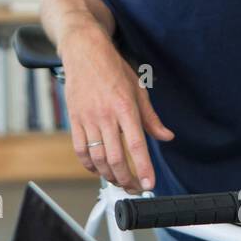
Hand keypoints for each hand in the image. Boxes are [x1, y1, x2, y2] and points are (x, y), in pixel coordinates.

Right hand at [60, 25, 173, 192]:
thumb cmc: (112, 69)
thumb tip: (166, 136)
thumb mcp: (138, 90)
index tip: (148, 184)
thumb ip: (151, 118)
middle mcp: (106, 115)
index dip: (143, 168)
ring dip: (109, 175)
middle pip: (115, 158)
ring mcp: (88, 118)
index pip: (137, 145)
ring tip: (118, 180)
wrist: (84, 52)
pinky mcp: (74, 119)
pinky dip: (89, 164)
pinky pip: (80, 149)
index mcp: (125, 107)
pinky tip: (97, 169)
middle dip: (126, 179)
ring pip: (97, 157)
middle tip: (134, 188)